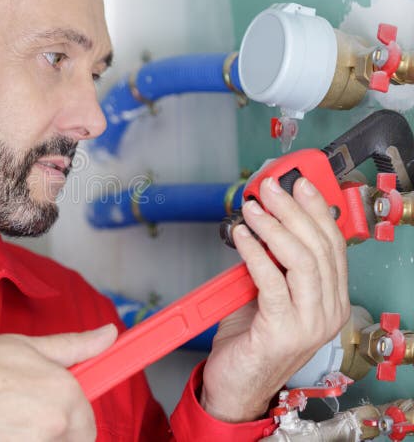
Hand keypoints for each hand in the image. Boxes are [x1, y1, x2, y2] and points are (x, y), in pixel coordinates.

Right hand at [0, 324, 116, 441]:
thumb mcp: (27, 346)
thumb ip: (74, 346)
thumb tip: (108, 334)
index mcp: (65, 394)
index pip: (88, 425)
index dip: (71, 420)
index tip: (52, 414)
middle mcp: (55, 425)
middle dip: (51, 433)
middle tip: (20, 415)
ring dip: (30, 438)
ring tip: (2, 422)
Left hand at [200, 176, 349, 421]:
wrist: (235, 385)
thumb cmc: (250, 339)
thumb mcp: (267, 293)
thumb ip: (273, 263)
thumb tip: (263, 221)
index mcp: (331, 300)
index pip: (334, 245)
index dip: (317, 210)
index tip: (300, 184)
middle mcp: (327, 311)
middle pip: (318, 248)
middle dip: (293, 210)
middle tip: (270, 188)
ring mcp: (308, 324)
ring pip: (301, 262)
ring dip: (274, 228)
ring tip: (253, 208)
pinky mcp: (281, 332)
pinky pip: (271, 282)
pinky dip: (255, 254)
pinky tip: (241, 237)